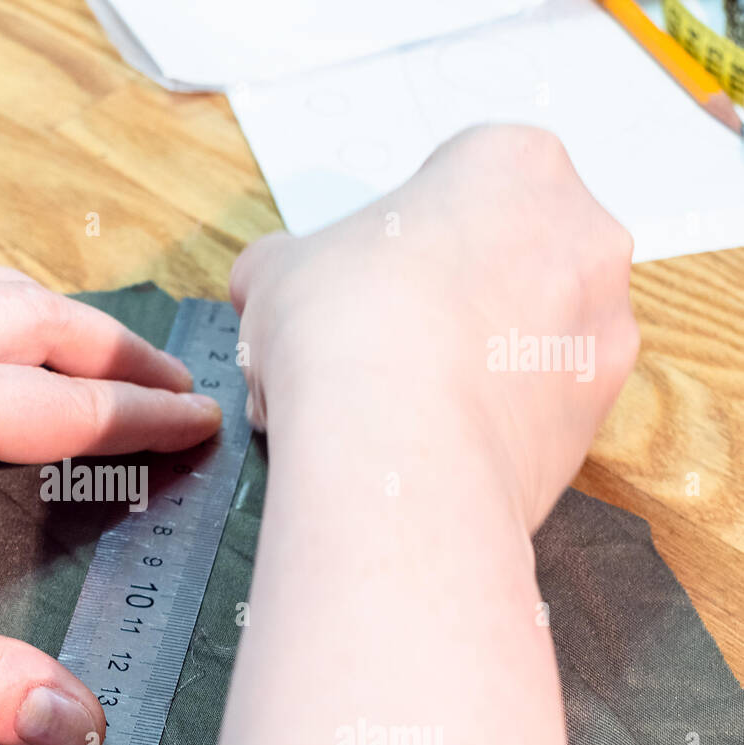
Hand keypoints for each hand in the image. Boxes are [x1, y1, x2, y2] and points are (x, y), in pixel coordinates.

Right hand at [229, 124, 638, 528]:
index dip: (408, 230)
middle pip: (512, 253)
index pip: (463, 181)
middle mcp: (584, 234)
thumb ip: (285, 265)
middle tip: (386, 334)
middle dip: (453, 292)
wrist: (393, 449)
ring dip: (479, 355)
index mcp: (515, 164)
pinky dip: (497, 417)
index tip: (375, 271)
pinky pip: (543, 404)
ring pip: (534, 332)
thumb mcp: (277, 272)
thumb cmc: (345, 332)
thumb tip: (271, 280)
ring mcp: (604, 327)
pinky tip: (435, 437)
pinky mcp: (599, 413)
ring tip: (402, 399)